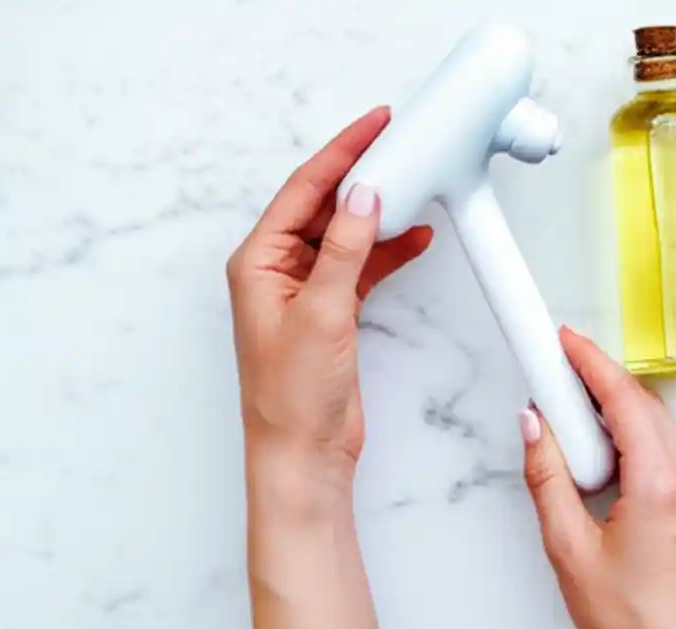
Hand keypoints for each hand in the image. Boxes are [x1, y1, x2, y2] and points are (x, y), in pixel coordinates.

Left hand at [228, 106, 431, 497]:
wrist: (304, 453)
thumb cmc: (291, 396)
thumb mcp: (322, 312)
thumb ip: (346, 251)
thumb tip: (363, 198)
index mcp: (259, 262)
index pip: (303, 191)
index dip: (341, 154)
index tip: (373, 127)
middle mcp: (279, 271)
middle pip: (325, 206)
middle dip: (364, 178)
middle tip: (400, 149)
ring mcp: (307, 291)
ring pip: (347, 235)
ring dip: (380, 215)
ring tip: (416, 190)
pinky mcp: (333, 312)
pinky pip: (362, 266)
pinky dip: (388, 252)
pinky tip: (414, 238)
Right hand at [520, 328, 675, 628]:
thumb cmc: (626, 620)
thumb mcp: (567, 548)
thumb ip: (547, 478)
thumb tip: (534, 427)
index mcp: (658, 483)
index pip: (624, 398)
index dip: (590, 361)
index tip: (564, 339)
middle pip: (642, 404)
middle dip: (599, 380)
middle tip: (557, 370)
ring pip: (656, 424)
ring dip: (615, 408)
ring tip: (570, 411)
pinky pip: (666, 449)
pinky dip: (633, 435)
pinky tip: (601, 449)